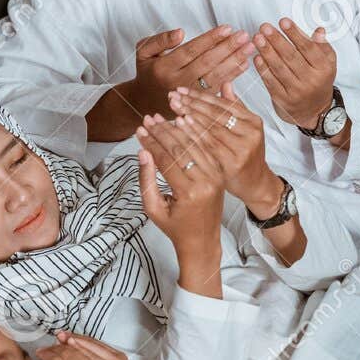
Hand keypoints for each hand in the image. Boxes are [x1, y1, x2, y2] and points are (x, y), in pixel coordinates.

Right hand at [35, 342, 125, 359]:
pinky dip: (81, 347)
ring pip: (79, 350)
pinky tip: (76, 347)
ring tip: (58, 344)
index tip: (39, 352)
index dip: (45, 354)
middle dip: (54, 348)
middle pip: (66, 352)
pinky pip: (90, 353)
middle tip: (46, 348)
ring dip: (67, 344)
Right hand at [121, 26, 254, 118]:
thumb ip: (159, 40)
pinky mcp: (199, 103)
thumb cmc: (148, 72)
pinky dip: (233, 75)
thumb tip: (181, 32)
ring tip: (249, 47)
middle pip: (207, 63)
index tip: (227, 28)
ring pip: (216, 76)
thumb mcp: (143, 52)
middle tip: (244, 36)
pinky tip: (244, 63)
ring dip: (235, 61)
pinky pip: (219, 87)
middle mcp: (178, 83)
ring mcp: (190, 94)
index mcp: (165, 68)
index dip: (211, 39)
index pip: (191, 50)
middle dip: (227, 48)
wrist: (144, 102)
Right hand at [134, 115, 225, 256]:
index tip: (139, 130)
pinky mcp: (220, 173)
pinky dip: (193, 134)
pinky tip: (182, 123)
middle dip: (163, 131)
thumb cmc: (174, 227)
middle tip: (149, 119)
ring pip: (195, 145)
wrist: (202, 240)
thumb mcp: (153, 208)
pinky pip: (205, 149)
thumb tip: (142, 152)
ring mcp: (216, 176)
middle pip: (181, 148)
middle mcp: (206, 182)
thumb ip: (146, 179)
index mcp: (189, 193)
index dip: (151, 143)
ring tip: (162, 118)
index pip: (166, 159)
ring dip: (178, 129)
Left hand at [167, 82, 282, 219]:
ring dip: (189, 117)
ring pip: (210, 130)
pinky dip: (192, 136)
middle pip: (215, 115)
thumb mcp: (245, 130)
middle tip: (172, 96)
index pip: (222, 104)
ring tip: (173, 108)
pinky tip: (179, 128)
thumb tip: (226, 84)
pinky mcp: (232, 165)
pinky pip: (207, 147)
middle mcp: (250, 133)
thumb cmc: (245, 156)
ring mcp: (242, 149)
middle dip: (192, 104)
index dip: (200, 96)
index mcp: (253, 121)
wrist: (256, 184)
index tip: (181, 90)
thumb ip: (235, 107)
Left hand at [254, 19, 337, 129]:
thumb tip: (318, 30)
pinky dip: (263, 68)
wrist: (315, 111)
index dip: (295, 34)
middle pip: (291, 57)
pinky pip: (271, 82)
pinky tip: (257, 56)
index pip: (308, 48)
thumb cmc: (319, 81)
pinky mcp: (283, 100)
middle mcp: (311, 81)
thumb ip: (322, 46)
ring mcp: (296, 92)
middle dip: (276, 40)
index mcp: (323, 69)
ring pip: (279, 68)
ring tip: (258, 38)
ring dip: (267, 51)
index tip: (284, 22)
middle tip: (265, 27)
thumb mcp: (328, 63)